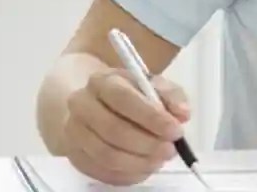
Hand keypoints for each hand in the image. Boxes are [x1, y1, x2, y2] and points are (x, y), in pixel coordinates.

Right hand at [64, 68, 190, 185]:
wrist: (96, 105)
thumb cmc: (130, 95)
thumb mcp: (152, 86)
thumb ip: (171, 96)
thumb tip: (182, 113)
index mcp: (101, 81)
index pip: (123, 98)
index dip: (151, 117)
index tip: (175, 130)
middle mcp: (81, 105)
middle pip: (113, 130)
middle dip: (147, 144)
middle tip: (170, 150)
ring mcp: (74, 132)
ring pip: (107, 155)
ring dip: (139, 162)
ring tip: (159, 160)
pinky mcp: (75, 156)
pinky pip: (102, 172)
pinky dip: (128, 174)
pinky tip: (144, 167)